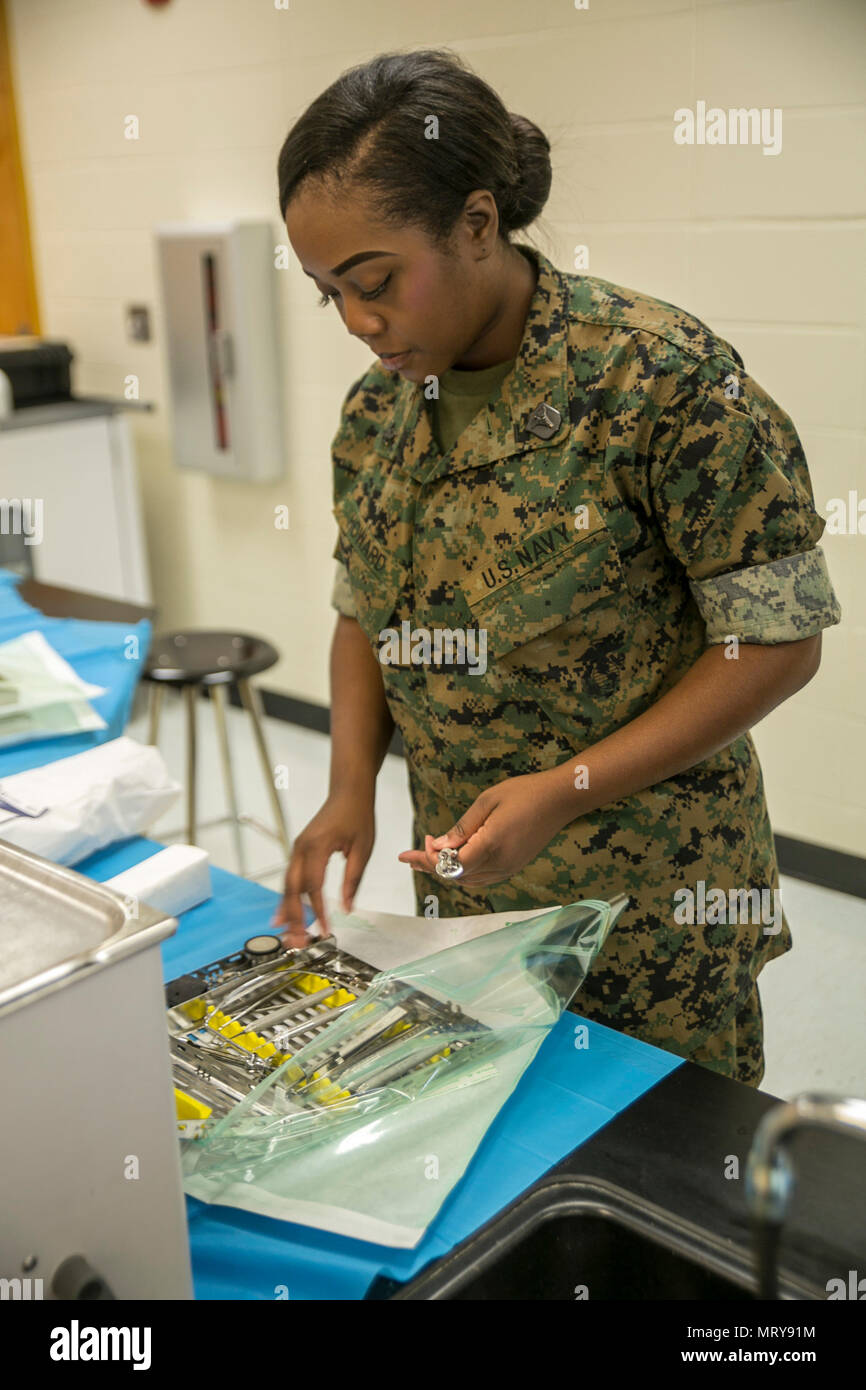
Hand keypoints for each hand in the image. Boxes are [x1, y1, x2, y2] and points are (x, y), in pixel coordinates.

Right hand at [271, 790, 373, 946]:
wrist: (348, 792)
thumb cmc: (357, 815)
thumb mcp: (363, 848)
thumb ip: (353, 879)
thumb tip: (346, 908)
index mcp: (317, 847)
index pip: (314, 887)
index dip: (318, 911)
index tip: (325, 930)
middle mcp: (301, 848)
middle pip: (292, 889)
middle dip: (294, 917)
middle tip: (297, 941)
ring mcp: (297, 849)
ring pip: (287, 885)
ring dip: (287, 911)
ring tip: (288, 935)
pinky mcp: (299, 851)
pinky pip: (290, 878)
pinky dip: (288, 898)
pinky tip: (284, 916)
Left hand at [397, 772, 567, 887]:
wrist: (560, 800)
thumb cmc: (524, 793)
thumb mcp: (486, 802)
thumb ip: (461, 828)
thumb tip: (436, 847)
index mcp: (491, 846)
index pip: (450, 865)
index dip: (427, 861)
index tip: (407, 853)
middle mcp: (500, 864)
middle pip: (456, 876)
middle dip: (432, 865)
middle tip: (418, 847)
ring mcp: (508, 868)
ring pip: (468, 881)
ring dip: (447, 869)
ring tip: (429, 853)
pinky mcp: (513, 867)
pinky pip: (482, 878)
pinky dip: (463, 871)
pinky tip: (455, 857)